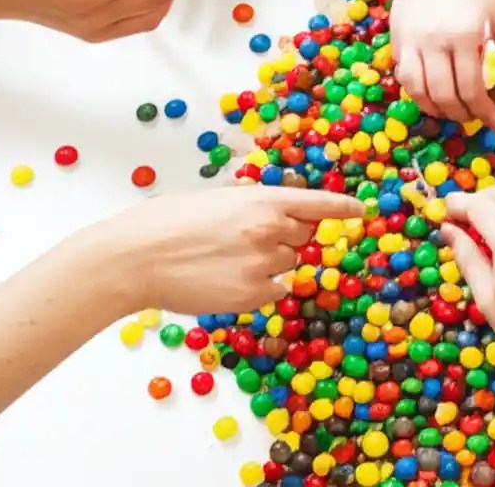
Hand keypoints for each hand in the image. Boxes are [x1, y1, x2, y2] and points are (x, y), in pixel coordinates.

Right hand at [68, 186, 362, 315]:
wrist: (134, 258)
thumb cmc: (165, 223)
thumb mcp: (215, 199)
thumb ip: (250, 205)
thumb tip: (273, 215)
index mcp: (261, 199)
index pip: (316, 203)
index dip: (341, 208)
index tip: (360, 211)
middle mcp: (270, 230)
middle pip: (302, 238)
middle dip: (285, 238)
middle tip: (243, 240)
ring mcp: (263, 265)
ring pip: (285, 265)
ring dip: (267, 263)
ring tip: (224, 260)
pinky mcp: (252, 296)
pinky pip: (270, 291)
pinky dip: (255, 288)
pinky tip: (222, 280)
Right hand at [391, 0, 494, 130]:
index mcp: (466, 35)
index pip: (472, 90)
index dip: (486, 114)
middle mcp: (434, 41)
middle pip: (445, 97)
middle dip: (463, 116)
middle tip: (475, 119)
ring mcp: (411, 41)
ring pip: (419, 92)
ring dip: (437, 110)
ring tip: (454, 112)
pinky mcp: (397, 38)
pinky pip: (405, 77)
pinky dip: (418, 94)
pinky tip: (433, 95)